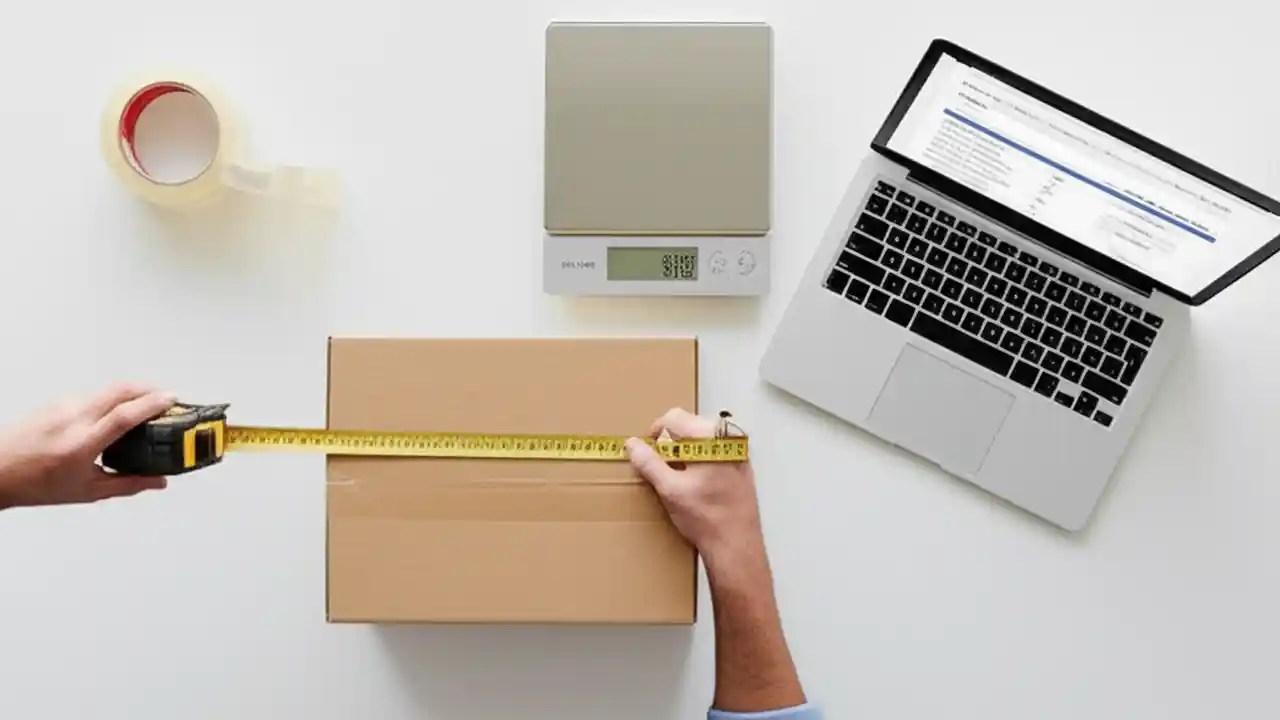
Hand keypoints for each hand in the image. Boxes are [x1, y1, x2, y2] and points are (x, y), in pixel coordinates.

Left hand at [0, 384, 175, 510]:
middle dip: (149, 389)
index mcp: (81, 444)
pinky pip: (94, 395)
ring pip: (107, 390)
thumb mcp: (87, 491)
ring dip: (131, 394)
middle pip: (120, 390)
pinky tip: (116, 415)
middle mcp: (72, 419)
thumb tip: (157, 482)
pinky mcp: (58, 402)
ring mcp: (64, 407)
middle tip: (167, 399)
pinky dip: (112, 399)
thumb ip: (128, 485)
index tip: (172, 401)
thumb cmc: (32, 483)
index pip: (124, 415)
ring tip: (145, 409)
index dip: (152, 405)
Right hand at [625, 408, 763, 566]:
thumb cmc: (706, 519)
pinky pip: (716, 451)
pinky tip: (696, 483)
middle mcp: (729, 439)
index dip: (656, 432)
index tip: (648, 450)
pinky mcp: (743, 466)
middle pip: (689, 425)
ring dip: (686, 451)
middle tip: (662, 467)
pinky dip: (702, 459)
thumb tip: (633, 445)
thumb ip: (649, 463)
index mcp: (711, 438)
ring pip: (702, 438)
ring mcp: (739, 452)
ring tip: (679, 477)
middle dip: (672, 443)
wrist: (736, 544)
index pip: (674, 417)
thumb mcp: (669, 490)